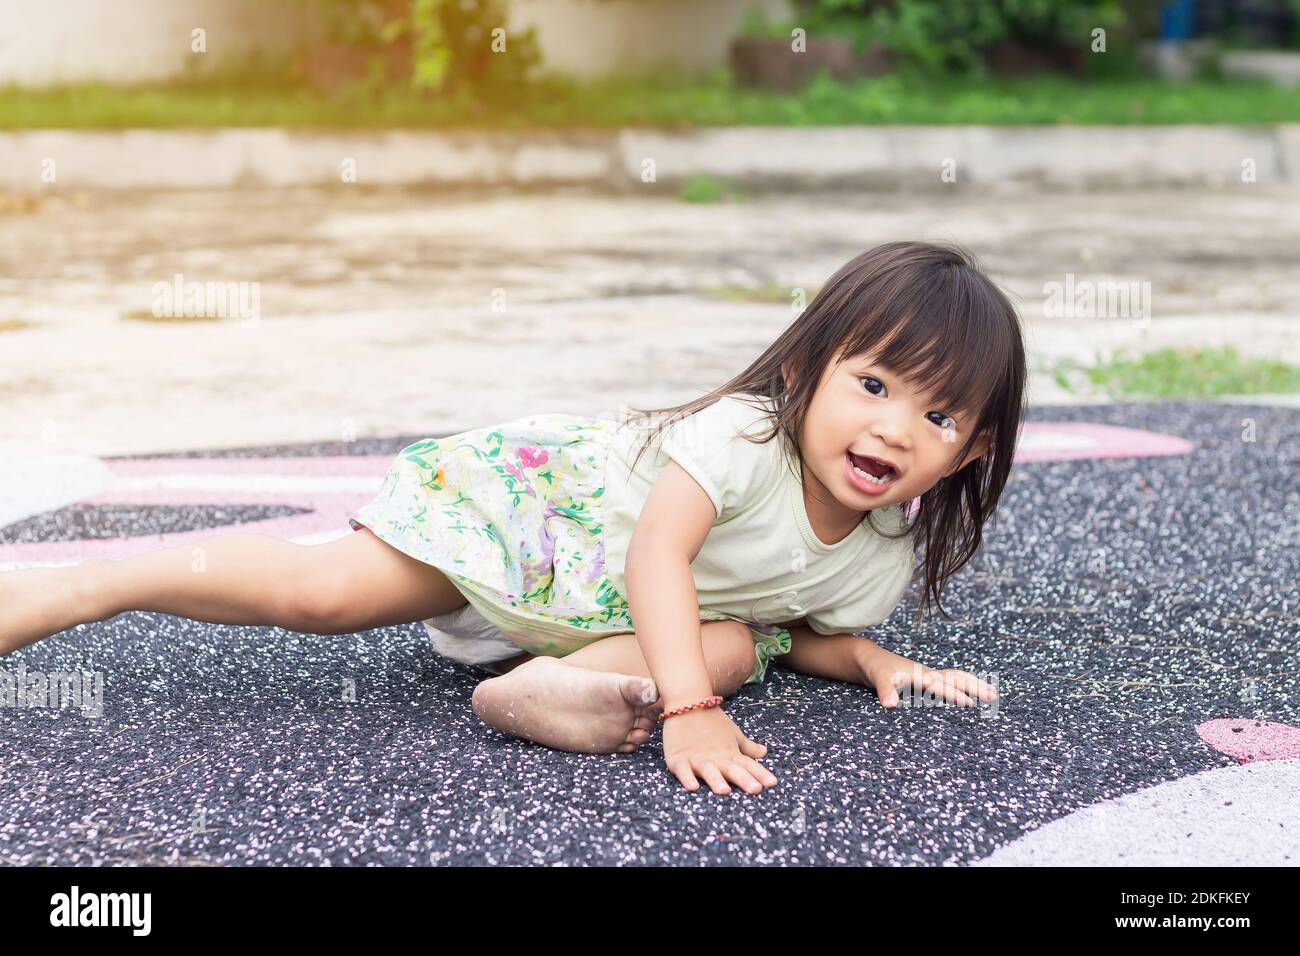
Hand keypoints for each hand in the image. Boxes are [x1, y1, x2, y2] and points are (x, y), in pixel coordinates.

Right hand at [661, 706, 776, 794]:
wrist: (686, 699)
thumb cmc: (711, 719)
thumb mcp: (732, 733)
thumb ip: (747, 746)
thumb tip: (764, 752)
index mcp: (729, 752)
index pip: (748, 765)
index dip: (760, 774)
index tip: (773, 783)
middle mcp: (715, 756)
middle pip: (731, 769)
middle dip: (744, 779)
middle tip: (756, 789)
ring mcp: (696, 757)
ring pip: (708, 770)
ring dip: (716, 780)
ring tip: (725, 791)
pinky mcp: (677, 758)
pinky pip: (682, 769)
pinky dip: (686, 777)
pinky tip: (692, 787)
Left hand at [856, 643, 997, 709]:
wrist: (869, 658)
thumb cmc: (875, 668)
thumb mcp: (878, 679)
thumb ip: (885, 691)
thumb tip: (890, 705)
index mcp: (920, 675)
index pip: (942, 686)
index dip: (955, 695)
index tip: (971, 704)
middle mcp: (928, 674)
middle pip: (957, 678)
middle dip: (975, 686)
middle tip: (994, 696)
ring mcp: (929, 675)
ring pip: (957, 677)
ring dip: (974, 683)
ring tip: (992, 692)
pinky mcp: (927, 678)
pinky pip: (951, 680)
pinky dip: (964, 684)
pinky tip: (970, 691)